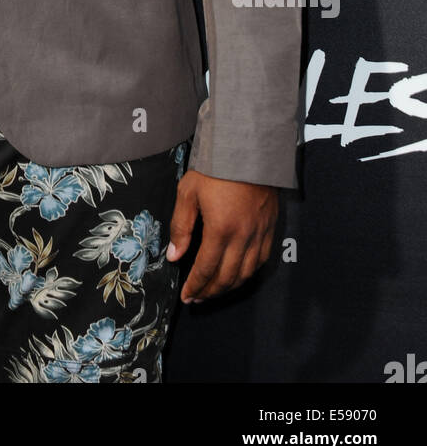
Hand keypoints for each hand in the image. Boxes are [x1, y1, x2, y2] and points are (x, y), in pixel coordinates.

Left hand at [166, 168, 277, 302]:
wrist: (248, 147)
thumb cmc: (215, 167)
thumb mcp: (188, 192)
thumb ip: (181, 226)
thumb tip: (174, 255)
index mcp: (221, 229)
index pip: (207, 269)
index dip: (196, 286)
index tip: (187, 296)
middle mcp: (244, 236)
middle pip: (228, 277)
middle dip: (211, 292)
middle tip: (197, 298)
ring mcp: (260, 232)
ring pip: (247, 272)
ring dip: (229, 287)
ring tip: (214, 291)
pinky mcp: (270, 226)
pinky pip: (262, 259)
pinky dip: (248, 273)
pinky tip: (238, 274)